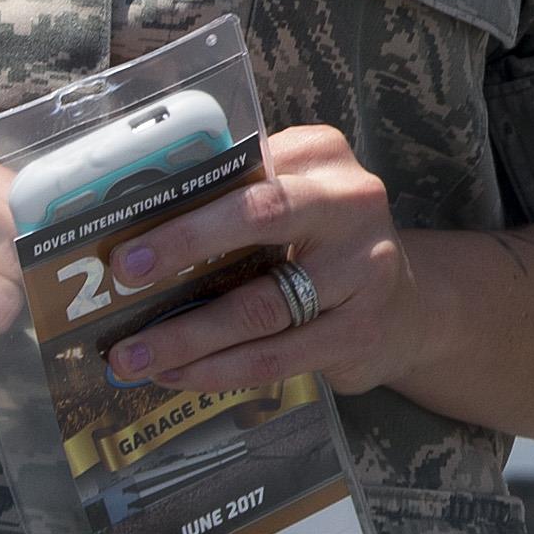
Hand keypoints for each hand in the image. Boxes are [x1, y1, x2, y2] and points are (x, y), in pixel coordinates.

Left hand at [100, 124, 434, 399]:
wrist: (410, 308)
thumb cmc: (324, 248)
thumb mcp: (293, 202)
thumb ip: (235, 201)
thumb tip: (132, 238)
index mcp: (320, 156)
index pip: (244, 171)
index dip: (184, 204)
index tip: (128, 238)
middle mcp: (350, 202)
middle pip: (261, 217)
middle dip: (184, 246)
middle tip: (123, 279)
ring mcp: (364, 268)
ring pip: (260, 306)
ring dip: (186, 336)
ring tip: (133, 357)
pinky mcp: (360, 330)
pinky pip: (276, 355)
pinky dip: (220, 370)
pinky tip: (181, 376)